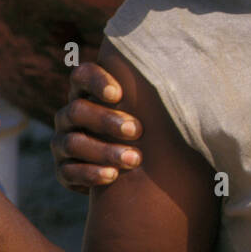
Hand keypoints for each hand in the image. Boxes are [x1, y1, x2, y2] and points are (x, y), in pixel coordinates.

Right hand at [52, 62, 141, 193]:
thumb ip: (154, 94)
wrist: (132, 169)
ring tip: (134, 159)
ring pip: (72, 142)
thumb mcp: (147, 109)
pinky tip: (113, 175)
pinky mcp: (63, 170)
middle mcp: (70, 115)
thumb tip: (187, 78)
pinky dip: (90, 173)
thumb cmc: (146, 128)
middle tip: (137, 130)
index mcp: (87, 93)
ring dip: (104, 151)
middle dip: (106, 120)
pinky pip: (68, 171)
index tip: (118, 93)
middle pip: (77, 110)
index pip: (82, 75)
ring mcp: (63, 142)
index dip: (96, 81)